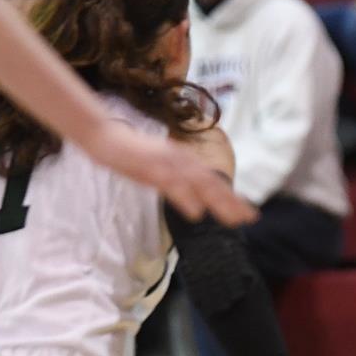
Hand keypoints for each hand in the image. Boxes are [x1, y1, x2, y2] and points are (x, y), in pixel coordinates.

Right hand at [79, 119, 255, 226]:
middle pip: (212, 184)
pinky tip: (197, 213)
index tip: (249, 214)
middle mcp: (180, 160)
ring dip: (218, 202)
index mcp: (183, 161)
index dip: (232, 198)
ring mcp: (167, 163)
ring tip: (234, 219)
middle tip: (251, 218)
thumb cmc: (130, 153)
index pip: (213, 181)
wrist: (104, 136)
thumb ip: (176, 180)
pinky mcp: (151, 168)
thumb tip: (193, 197)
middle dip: (233, 202)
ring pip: (198, 185)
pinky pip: (172, 185)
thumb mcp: (157, 169)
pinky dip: (186, 198)